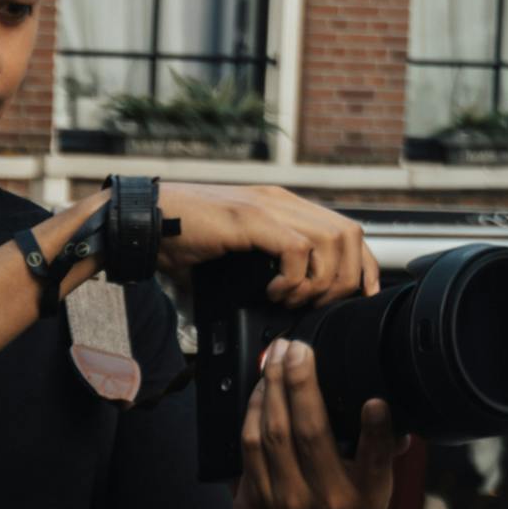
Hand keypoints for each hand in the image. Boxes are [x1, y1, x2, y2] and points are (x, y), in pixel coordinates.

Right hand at [147, 179, 376, 303]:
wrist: (145, 222)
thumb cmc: (177, 238)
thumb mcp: (229, 256)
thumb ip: (252, 272)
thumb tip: (255, 306)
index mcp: (282, 207)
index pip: (345, 230)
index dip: (362, 264)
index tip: (361, 294)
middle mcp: (283, 202)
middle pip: (349, 235)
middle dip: (346, 278)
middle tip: (320, 305)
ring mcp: (269, 207)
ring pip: (331, 242)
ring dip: (319, 281)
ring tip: (293, 300)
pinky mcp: (253, 219)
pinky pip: (297, 250)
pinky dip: (293, 279)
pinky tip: (273, 292)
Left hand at [232, 347, 390, 508]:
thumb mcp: (371, 499)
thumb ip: (380, 455)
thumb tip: (388, 411)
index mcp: (364, 497)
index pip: (374, 461)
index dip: (377, 431)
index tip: (376, 403)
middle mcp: (325, 498)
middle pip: (309, 431)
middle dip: (301, 382)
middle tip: (298, 347)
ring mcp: (285, 498)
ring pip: (272, 432)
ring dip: (271, 388)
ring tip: (276, 355)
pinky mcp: (254, 494)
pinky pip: (249, 443)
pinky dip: (252, 410)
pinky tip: (259, 387)